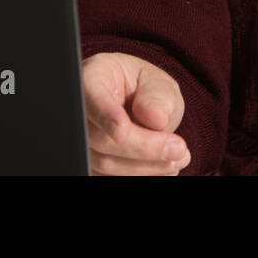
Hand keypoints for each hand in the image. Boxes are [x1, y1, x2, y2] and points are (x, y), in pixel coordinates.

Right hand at [82, 52, 190, 175]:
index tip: (122, 131)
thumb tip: (155, 118)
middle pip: (100, 138)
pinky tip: (164, 166)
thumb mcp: (158, 83)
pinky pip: (108, 177)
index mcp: (92, 79)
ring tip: (179, 157)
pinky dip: (141, 174)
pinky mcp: (90, 164)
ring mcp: (80, 142)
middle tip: (178, 149)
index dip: (105, 116)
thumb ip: (158, 96)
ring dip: (146, 167)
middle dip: (143, 148)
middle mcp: (79, 112)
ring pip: (105, 163)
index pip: (92, 99)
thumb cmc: (144, 90)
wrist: (137, 108)